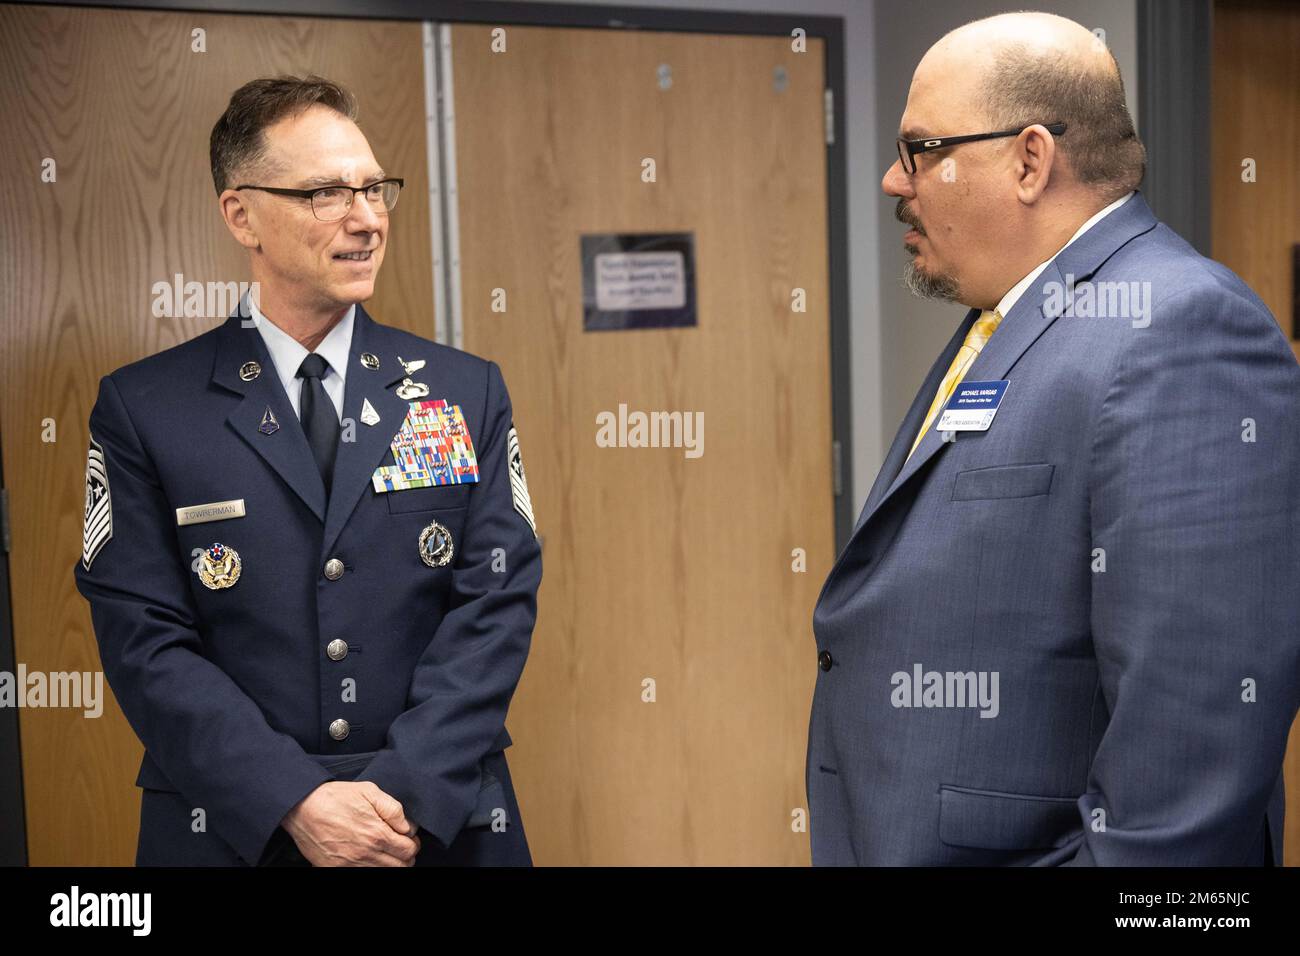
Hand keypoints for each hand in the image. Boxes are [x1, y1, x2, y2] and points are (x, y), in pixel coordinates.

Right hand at [281, 781, 421, 865]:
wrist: (302, 808)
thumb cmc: (335, 797)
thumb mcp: (369, 792)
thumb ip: (393, 809)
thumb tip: (408, 826)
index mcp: (377, 834)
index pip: (408, 850)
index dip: (412, 843)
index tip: (408, 838)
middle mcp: (366, 853)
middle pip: (400, 866)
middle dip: (405, 856)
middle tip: (400, 846)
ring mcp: (350, 864)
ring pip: (384, 873)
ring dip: (389, 864)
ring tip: (385, 852)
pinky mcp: (336, 869)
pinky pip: (362, 875)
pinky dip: (370, 868)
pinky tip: (369, 857)